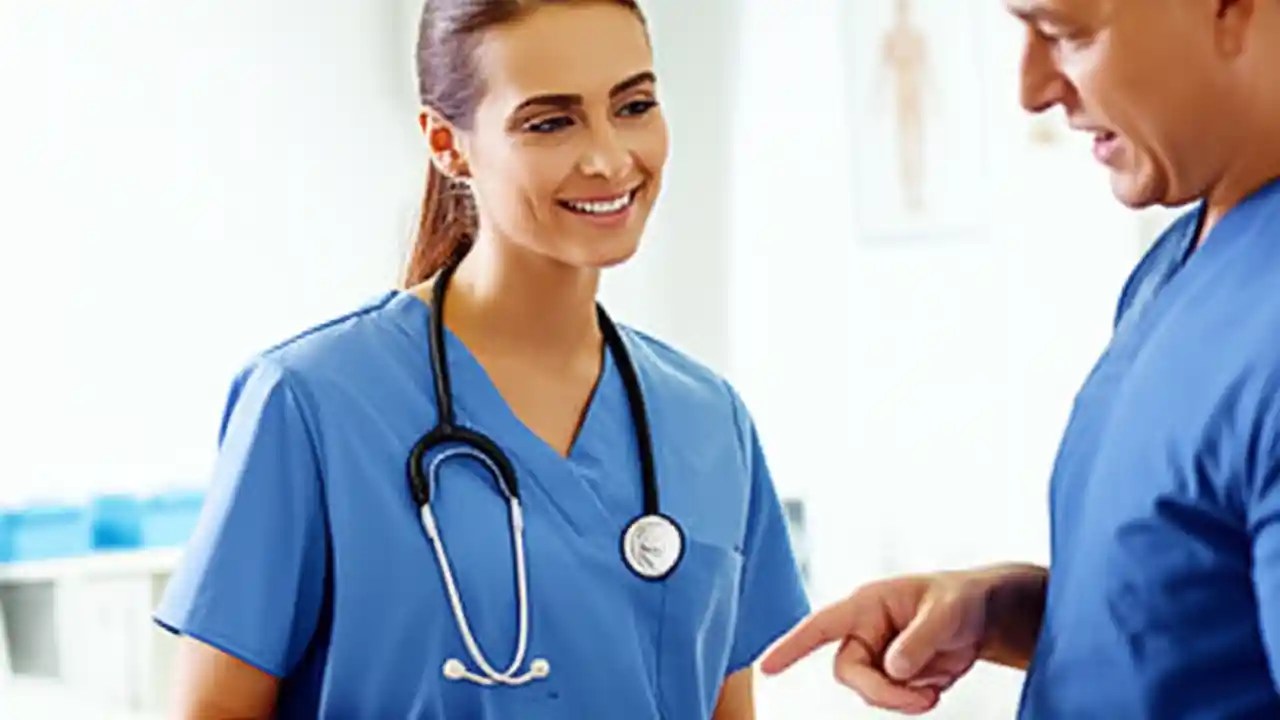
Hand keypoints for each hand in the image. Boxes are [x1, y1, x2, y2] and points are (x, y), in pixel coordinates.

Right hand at [760, 571, 990, 714]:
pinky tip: (936, 685)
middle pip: (849, 672)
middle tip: (924, 698)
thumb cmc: (961, 600)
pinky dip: (915, 700)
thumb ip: (920, 638)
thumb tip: (893, 668)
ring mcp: (878, 656)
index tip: (766, 668)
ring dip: (902, 699)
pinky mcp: (894, 677)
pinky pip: (892, 700)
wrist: (985, 618)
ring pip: (870, 691)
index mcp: (867, 605)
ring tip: (936, 689)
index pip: (821, 625)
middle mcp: (865, 632)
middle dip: (883, 692)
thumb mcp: (947, 612)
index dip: (792, 645)